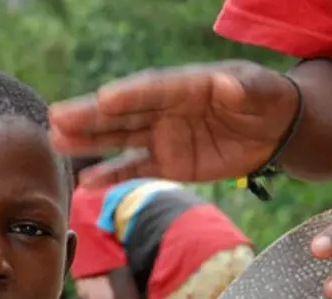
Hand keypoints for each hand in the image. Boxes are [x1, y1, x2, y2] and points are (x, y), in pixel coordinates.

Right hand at [48, 61, 299, 186]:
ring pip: (120, 138)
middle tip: (57, 117)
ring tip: (57, 141)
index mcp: (185, 84)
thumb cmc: (265, 98)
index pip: (152, 89)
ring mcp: (163, 136)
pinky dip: (111, 176)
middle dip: (91, 116)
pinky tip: (85, 181)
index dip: (129, 95)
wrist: (274, 129)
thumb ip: (241, 88)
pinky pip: (135, 169)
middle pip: (124, 112)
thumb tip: (228, 85)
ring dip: (89, 142)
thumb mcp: (259, 88)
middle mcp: (165, 108)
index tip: (103, 100)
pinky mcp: (167, 162)